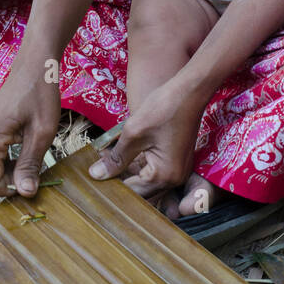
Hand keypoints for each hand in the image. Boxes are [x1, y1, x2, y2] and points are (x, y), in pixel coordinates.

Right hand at [0, 62, 60, 196]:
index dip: (10, 191)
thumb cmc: (40, 95)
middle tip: (34, 168)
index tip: (31, 179)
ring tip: (29, 156)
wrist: (33, 68)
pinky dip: (3, 163)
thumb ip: (31, 164)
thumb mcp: (42, 133)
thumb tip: (26, 194)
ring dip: (7, 173)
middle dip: (9, 183)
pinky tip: (20, 150)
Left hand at [88, 79, 202, 196]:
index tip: (93, 180)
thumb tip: (96, 175)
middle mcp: (175, 179)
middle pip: (140, 190)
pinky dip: (137, 165)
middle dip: (118, 180)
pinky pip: (153, 171)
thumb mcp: (134, 133)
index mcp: (165, 176)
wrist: (190, 90)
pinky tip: (121, 154)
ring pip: (145, 181)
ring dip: (126, 172)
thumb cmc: (164, 108)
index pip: (132, 192)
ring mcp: (178, 170)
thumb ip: (116, 158)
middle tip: (97, 168)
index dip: (111, 186)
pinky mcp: (177, 161)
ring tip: (105, 159)